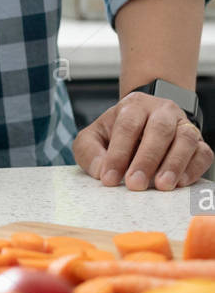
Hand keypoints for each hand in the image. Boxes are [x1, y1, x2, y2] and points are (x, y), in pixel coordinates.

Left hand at [73, 91, 211, 190]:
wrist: (143, 123)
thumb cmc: (114, 134)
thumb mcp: (92, 138)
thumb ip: (89, 152)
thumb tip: (100, 170)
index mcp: (134, 106)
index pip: (127, 126)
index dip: (118, 154)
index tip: (109, 178)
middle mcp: (162, 112)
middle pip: (159, 130)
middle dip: (147, 159)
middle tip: (135, 184)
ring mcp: (184, 126)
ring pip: (186, 139)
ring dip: (174, 164)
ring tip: (162, 185)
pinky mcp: (199, 143)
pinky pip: (203, 153)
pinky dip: (194, 168)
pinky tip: (180, 183)